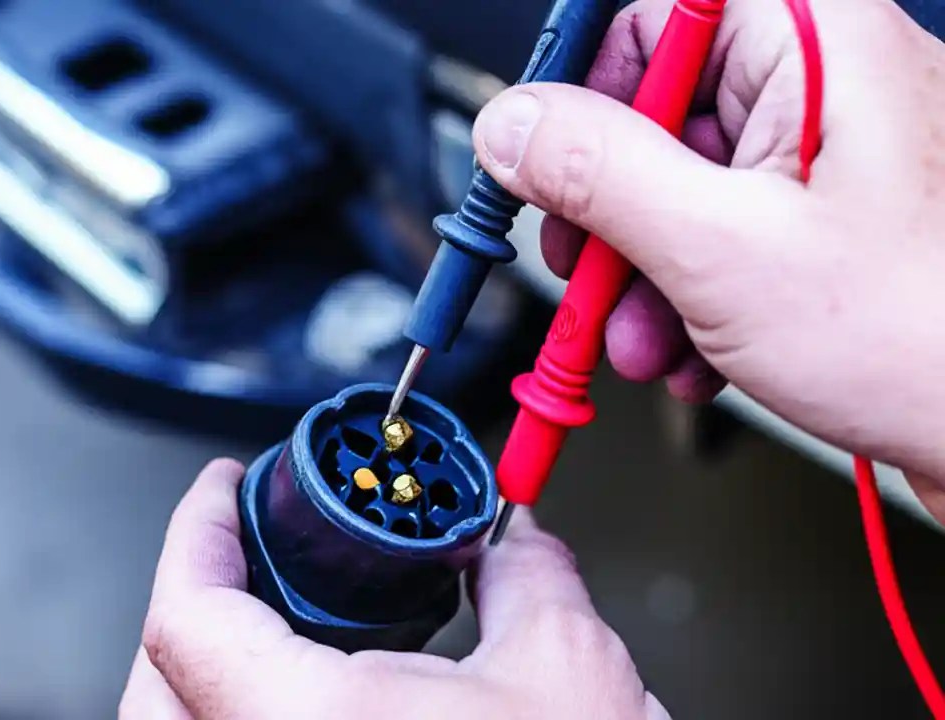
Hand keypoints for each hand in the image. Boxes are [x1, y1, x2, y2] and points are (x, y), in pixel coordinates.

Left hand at [120, 460, 670, 719]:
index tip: (220, 494)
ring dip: (196, 681)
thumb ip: (523, 576)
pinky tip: (289, 708)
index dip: (195, 534)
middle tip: (233, 555)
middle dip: (187, 608)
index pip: (187, 619)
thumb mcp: (564, 669)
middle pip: (153, 690)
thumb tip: (510, 539)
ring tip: (253, 630)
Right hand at [472, 0, 944, 489]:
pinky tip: (696, 350)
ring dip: (641, 275)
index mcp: (818, 41)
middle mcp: (827, 84)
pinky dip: (689, 296)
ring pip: (678, 187)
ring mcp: (828, 157)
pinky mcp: (825, 221)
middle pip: (655, 111)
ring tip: (648, 339)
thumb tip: (512, 126)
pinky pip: (720, 233)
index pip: (653, 14)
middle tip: (586, 267)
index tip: (536, 153)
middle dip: (609, 212)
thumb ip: (597, 172)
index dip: (582, 86)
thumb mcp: (720, 248)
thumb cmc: (931, 339)